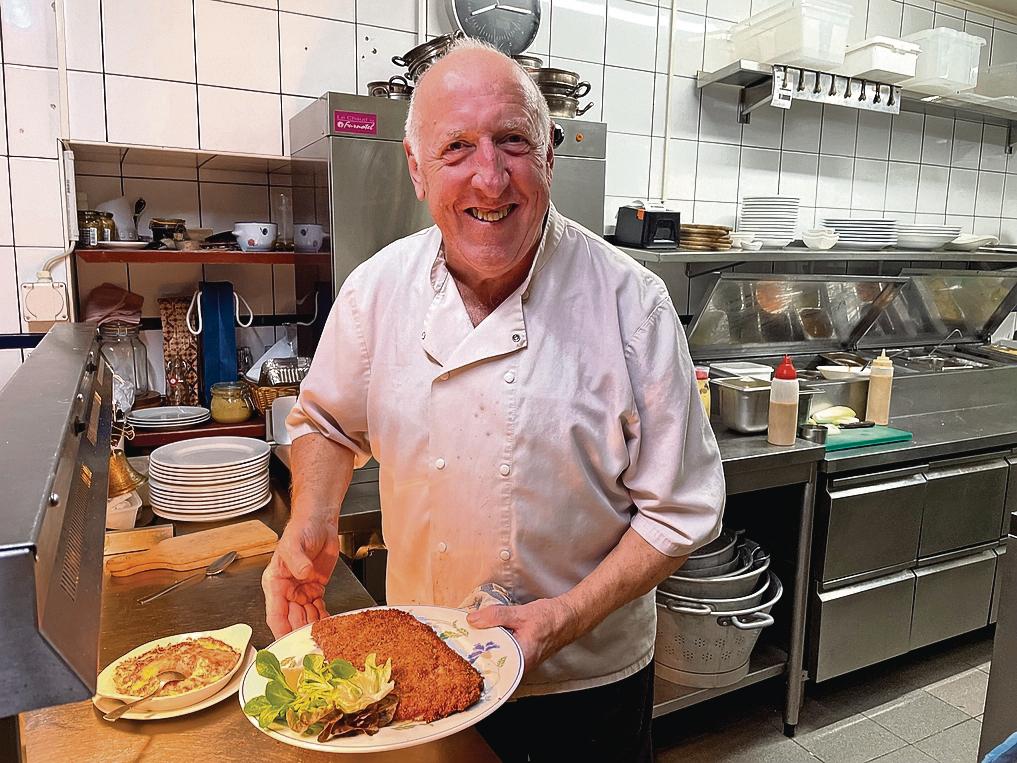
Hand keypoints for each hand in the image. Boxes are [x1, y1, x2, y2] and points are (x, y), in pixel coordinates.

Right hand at [262, 517, 339, 637]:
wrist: (320, 522)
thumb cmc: (301, 529)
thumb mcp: (295, 543)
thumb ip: (297, 560)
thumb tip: (303, 573)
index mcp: (275, 582)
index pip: (275, 614)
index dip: (282, 630)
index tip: (290, 643)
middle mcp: (286, 590)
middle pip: (292, 619)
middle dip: (301, 632)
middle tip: (314, 644)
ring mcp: (301, 590)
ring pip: (305, 616)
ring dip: (313, 627)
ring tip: (324, 638)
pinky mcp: (315, 588)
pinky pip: (318, 608)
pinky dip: (323, 617)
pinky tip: (330, 625)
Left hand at [466, 597, 579, 673]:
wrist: (568, 617)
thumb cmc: (550, 618)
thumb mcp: (521, 614)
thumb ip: (496, 617)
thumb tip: (473, 619)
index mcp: (520, 660)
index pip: (491, 667)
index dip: (473, 661)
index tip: (459, 653)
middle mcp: (520, 667)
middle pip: (491, 665)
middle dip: (476, 656)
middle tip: (459, 647)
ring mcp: (520, 664)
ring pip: (496, 660)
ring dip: (484, 650)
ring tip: (468, 641)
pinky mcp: (520, 657)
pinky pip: (502, 655)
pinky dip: (494, 647)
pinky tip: (485, 638)